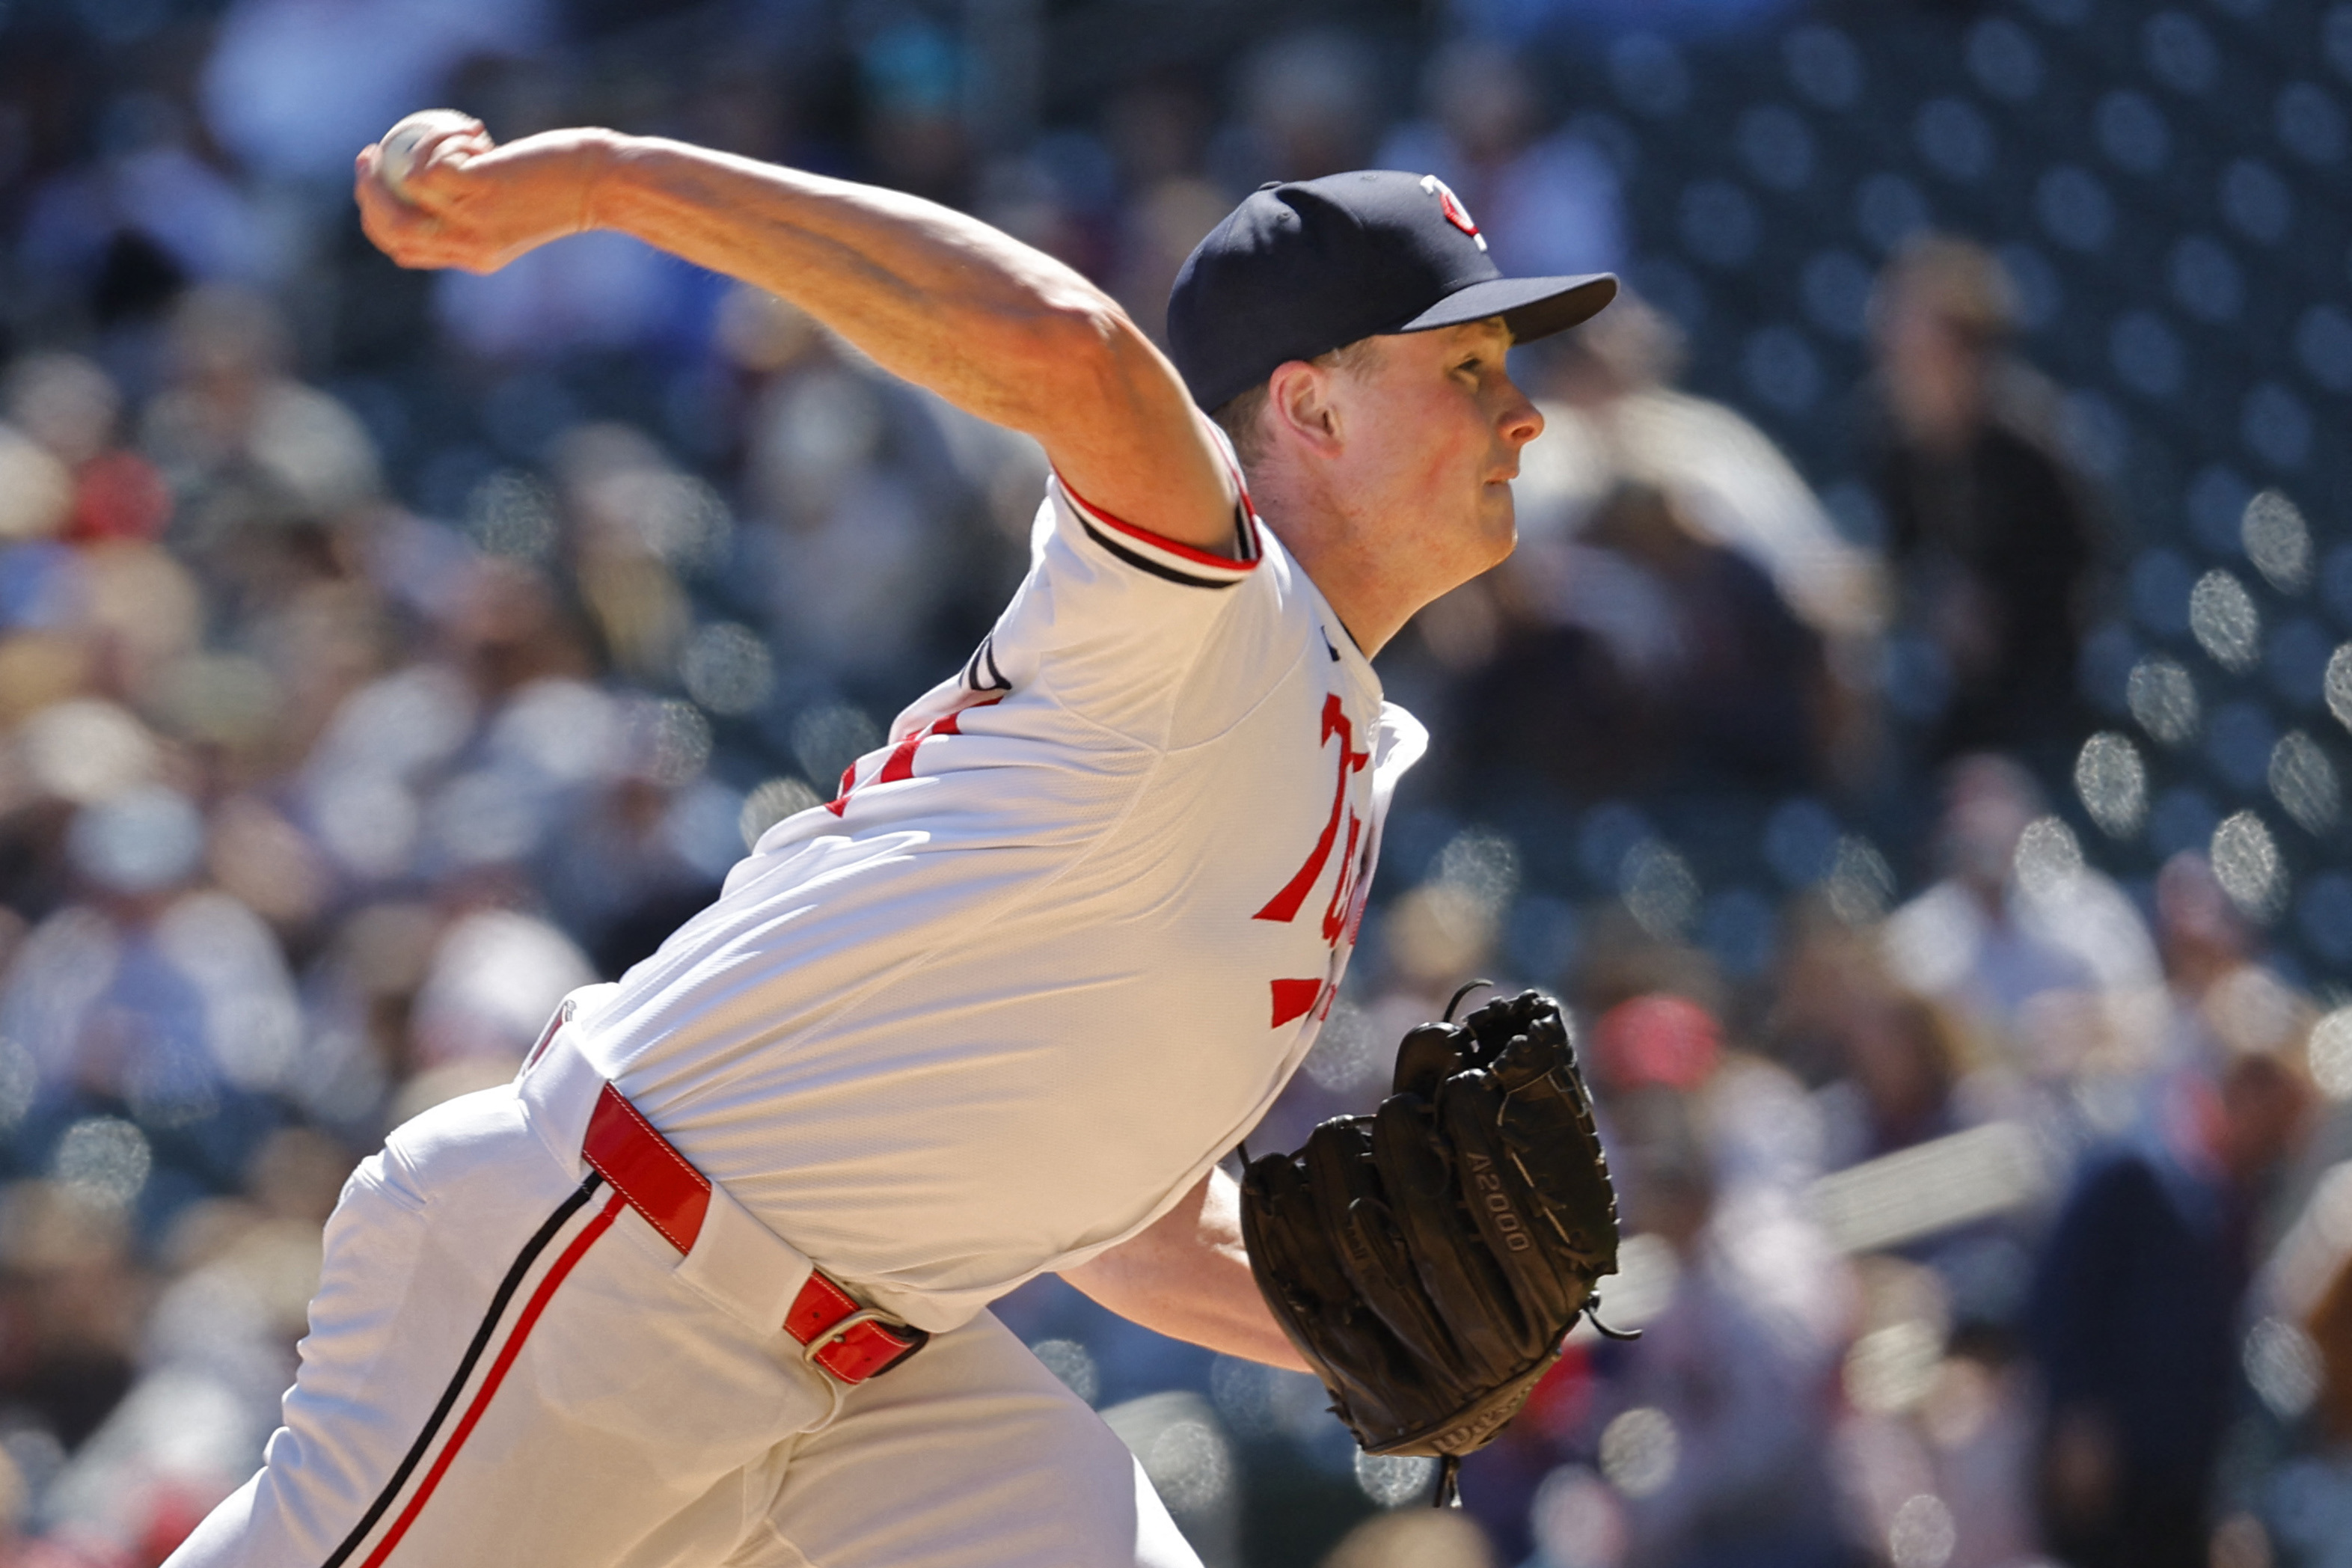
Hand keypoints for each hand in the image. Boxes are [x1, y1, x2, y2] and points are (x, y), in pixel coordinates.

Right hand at [355, 121, 617, 274]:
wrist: (604, 186)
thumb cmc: (564, 191)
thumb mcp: (514, 211)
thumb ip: (476, 209)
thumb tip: (427, 183)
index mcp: (475, 259)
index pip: (404, 249)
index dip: (377, 217)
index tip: (375, 179)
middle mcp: (471, 247)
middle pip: (392, 227)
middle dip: (368, 189)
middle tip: (371, 152)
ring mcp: (475, 219)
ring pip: (403, 190)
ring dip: (411, 152)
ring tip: (454, 137)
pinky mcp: (482, 187)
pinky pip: (430, 161)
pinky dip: (439, 138)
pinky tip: (475, 133)